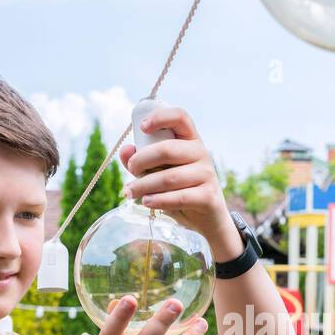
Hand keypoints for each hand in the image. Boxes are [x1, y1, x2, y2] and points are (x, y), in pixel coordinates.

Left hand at [118, 106, 230, 239]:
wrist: (206, 217)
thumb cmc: (180, 189)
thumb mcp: (159, 172)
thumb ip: (142, 161)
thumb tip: (125, 150)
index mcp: (190, 140)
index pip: (180, 117)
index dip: (160, 117)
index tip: (142, 127)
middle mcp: (201, 153)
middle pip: (167, 149)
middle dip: (141, 160)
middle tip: (131, 170)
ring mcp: (207, 174)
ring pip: (170, 177)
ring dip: (144, 185)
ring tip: (131, 192)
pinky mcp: (208, 196)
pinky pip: (179, 197)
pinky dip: (159, 200)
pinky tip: (147, 202)